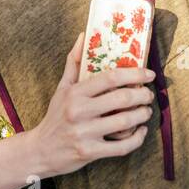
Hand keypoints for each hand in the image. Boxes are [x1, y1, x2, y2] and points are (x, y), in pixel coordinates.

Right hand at [30, 30, 156, 176]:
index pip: (110, 78)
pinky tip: (140, 131)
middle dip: (142, 96)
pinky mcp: (90, 152)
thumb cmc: (55, 116)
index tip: (149, 74)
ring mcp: (84, 133)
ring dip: (142, 115)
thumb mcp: (62, 88)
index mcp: (75, 93)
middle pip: (121, 99)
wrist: (40, 150)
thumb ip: (74, 62)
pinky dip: (137, 139)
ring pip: (124, 122)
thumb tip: (84, 35)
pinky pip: (122, 146)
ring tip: (146, 111)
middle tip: (149, 94)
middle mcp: (79, 111)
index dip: (134, 74)